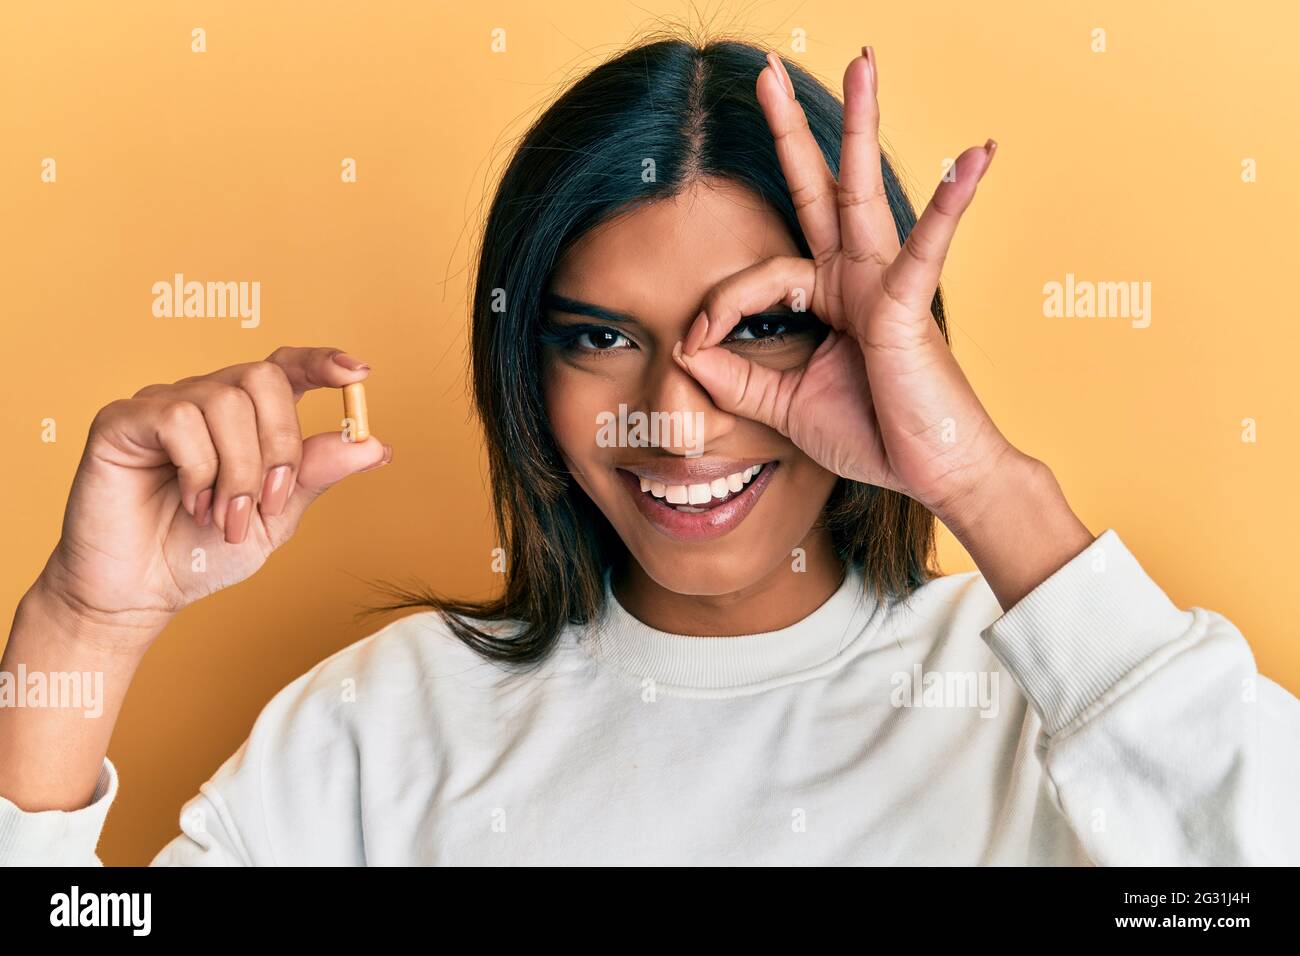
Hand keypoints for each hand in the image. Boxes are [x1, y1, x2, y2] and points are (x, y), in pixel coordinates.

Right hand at [36, 346, 391, 645]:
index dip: (322, 362)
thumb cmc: (203, 552)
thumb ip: (316, 474)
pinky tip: (190, 501)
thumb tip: (373, 444)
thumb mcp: (276, 516)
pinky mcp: (122, 419)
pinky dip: (198, 468)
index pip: (286, 367)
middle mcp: (206, 400)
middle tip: (267, 501)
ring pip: (225, 403)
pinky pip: (178, 419)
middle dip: (279, 445)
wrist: (142, 593)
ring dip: (238, 471)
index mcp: (248, 418)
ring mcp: (162, 404)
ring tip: (222, 516)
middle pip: (263, 377)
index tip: (358, 373)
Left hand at [673, 46, 1015, 525]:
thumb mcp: (783, 405)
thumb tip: (683, 353)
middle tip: (767, 72)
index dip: (717, 305)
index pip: (759, 276)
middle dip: (793, 131)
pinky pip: (923, 246)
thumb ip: (735, 377)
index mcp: (828, 300)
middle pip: (819, 190)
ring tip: (864, 63)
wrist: (933, 474)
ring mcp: (884, 284)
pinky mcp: (909, 304)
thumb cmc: (873, 434)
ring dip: (860, 125)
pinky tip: (976, 155)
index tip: (691, 342)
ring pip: (862, 192)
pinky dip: (948, 202)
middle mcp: (856, 279)